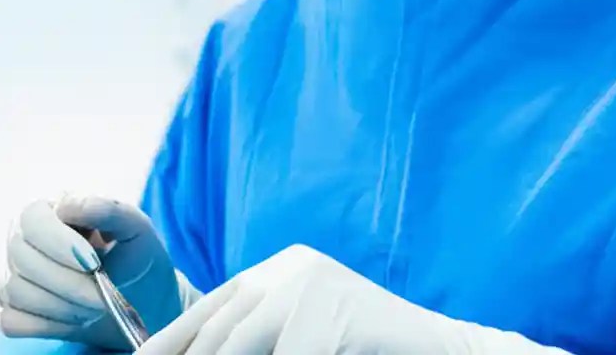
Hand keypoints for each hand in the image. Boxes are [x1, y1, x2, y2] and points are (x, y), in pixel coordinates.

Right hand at [0, 195, 190, 351]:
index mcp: (48, 210)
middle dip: (68, 283)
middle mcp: (21, 239)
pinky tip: (73, 317)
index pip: (32, 220)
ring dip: (63, 306)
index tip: (94, 263)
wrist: (136, 297)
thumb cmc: (132, 254)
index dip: (60, 244)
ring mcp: (11, 275)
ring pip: (18, 292)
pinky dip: (46, 325)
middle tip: (101, 295)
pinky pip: (12, 322)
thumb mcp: (133, 226)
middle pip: (22, 259)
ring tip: (94, 305)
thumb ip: (107, 209)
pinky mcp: (10, 310)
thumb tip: (67, 205)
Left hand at [138, 245, 568, 354]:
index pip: (209, 308)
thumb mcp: (302, 337)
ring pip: (241, 343)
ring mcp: (312, 285)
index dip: (169, 341)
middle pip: (219, 327)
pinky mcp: (334, 309)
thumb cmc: (365, 350)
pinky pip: (285, 354)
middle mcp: (290, 269)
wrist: (446, 350)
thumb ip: (260, 339)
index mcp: (278, 270)